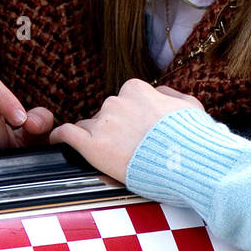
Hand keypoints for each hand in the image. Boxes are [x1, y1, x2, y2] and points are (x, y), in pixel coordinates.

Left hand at [49, 79, 203, 183]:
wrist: (190, 161)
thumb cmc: (194, 137)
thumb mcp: (190, 106)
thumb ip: (170, 96)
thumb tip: (159, 95)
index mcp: (136, 89)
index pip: (122, 101)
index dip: (129, 119)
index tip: (136, 133)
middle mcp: (116, 102)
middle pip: (105, 115)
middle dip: (113, 130)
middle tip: (128, 150)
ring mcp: (103, 123)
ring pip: (89, 127)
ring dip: (96, 139)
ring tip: (110, 157)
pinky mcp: (92, 145)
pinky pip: (66, 135)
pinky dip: (59, 138)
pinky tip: (56, 143)